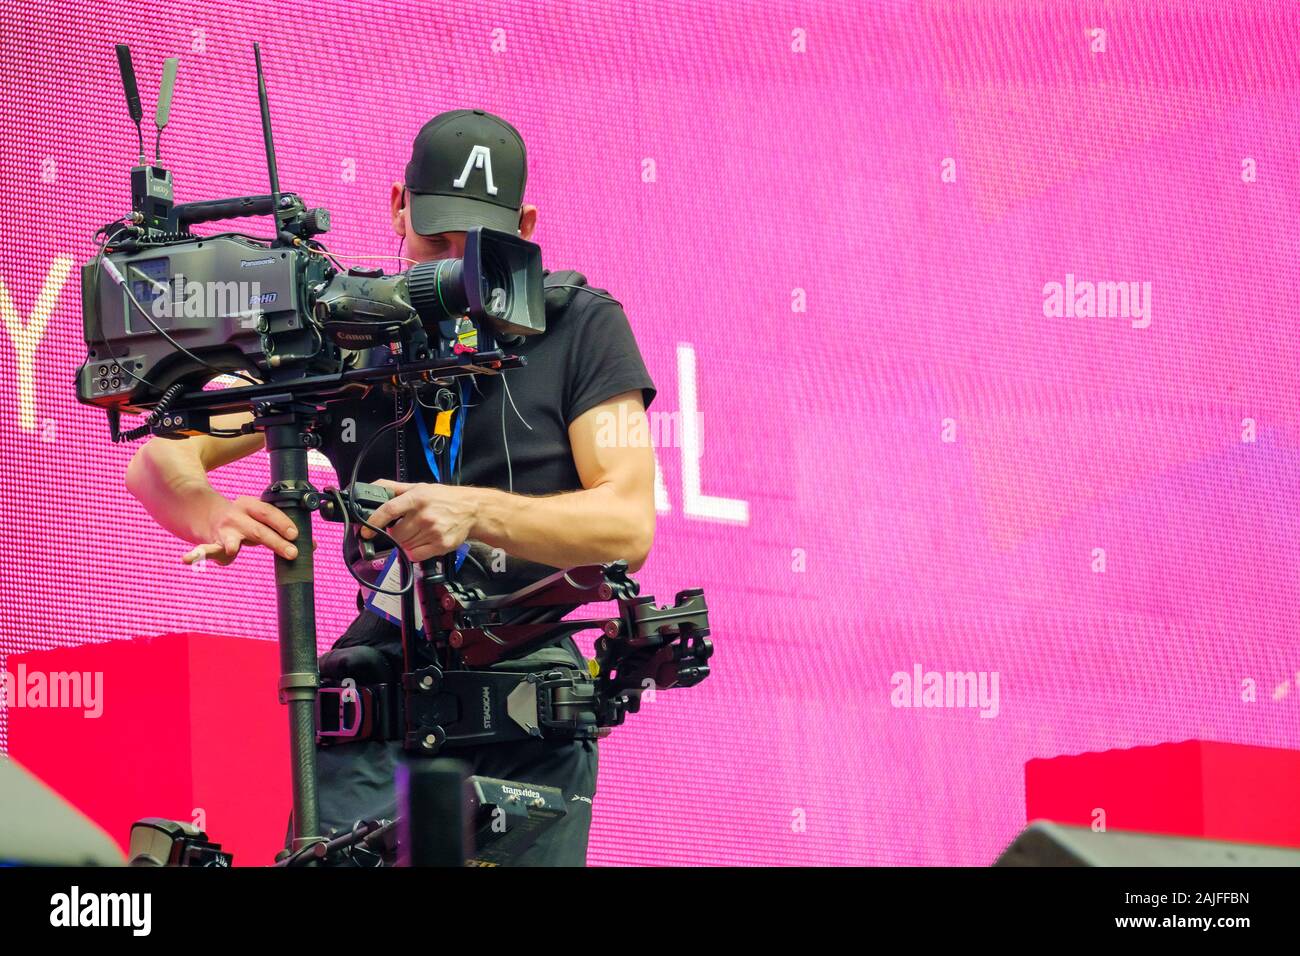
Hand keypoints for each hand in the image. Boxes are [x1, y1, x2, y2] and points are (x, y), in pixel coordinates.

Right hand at [183, 495, 298, 565]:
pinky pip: (205, 552)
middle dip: (275, 541)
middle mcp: (236, 517)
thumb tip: (313, 544)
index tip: (295, 534)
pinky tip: (189, 560)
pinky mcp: (209, 544)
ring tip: (232, 549)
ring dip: (232, 546)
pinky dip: (197, 556)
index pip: (269, 512)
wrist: (198, 509)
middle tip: (292, 552)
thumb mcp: (259, 519)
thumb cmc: (240, 519)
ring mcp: (222, 531)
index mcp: (250, 505)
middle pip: (258, 530)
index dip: (283, 523)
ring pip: (229, 541)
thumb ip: (280, 530)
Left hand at [360, 480, 478, 562]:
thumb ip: (394, 488)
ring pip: (405, 546)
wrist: (472, 509)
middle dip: (395, 534)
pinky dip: (414, 552)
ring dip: (406, 543)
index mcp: (417, 498)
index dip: (374, 521)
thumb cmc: (444, 498)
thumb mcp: (420, 487)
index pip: (389, 509)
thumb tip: (371, 487)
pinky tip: (421, 543)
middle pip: (396, 534)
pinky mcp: (440, 545)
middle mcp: (425, 515)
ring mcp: (433, 531)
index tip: (366, 531)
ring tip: (417, 533)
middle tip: (404, 528)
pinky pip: (416, 555)